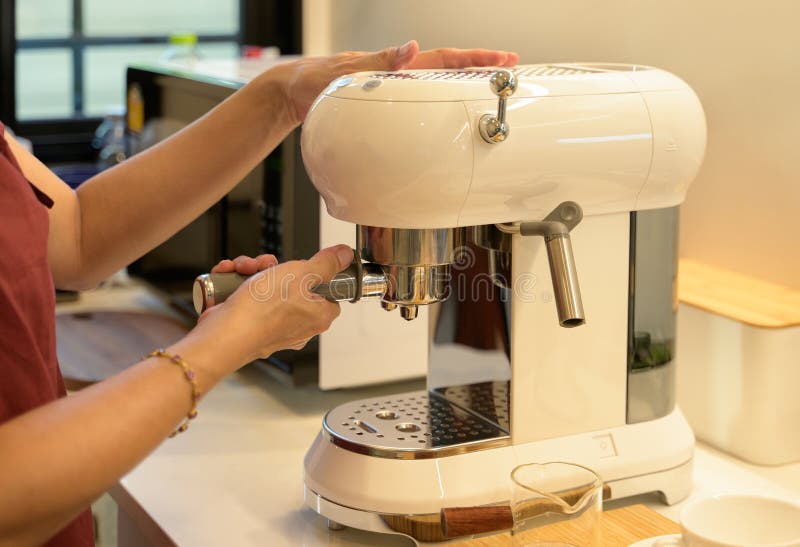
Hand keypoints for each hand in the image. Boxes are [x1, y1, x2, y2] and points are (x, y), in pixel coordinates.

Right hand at [191, 245, 353, 367]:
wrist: (224, 333)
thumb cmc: (262, 311)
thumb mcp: (302, 274)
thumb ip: (326, 263)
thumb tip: (345, 255)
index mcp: (318, 316)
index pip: (329, 292)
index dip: (315, 274)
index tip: (303, 265)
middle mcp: (298, 324)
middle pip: (294, 284)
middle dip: (273, 267)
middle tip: (265, 265)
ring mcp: (272, 325)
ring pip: (267, 286)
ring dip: (252, 271)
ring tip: (243, 270)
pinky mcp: (250, 323)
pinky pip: (249, 296)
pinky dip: (238, 283)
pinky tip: (229, 276)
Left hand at [265, 40, 519, 124]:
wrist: (292, 94)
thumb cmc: (314, 82)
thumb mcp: (346, 72)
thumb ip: (379, 60)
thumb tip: (411, 47)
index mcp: (396, 64)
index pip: (444, 59)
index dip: (475, 59)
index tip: (504, 60)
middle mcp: (399, 74)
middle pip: (448, 69)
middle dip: (480, 69)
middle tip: (510, 72)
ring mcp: (393, 88)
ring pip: (436, 85)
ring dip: (463, 85)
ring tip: (489, 90)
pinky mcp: (385, 102)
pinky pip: (419, 101)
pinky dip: (438, 103)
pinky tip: (447, 113)